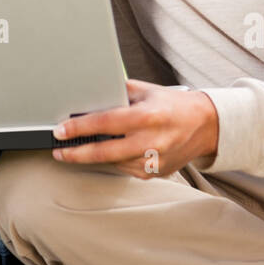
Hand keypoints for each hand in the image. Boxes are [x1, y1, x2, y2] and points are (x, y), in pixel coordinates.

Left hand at [51, 80, 218, 179]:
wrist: (204, 125)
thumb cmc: (172, 104)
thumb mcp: (145, 91)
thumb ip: (118, 92)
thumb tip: (89, 95)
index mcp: (146, 116)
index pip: (105, 123)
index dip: (79, 128)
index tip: (60, 131)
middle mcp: (150, 141)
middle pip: (104, 152)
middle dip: (76, 153)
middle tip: (58, 150)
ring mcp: (153, 161)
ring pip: (112, 162)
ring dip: (92, 157)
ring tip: (77, 149)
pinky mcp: (154, 173)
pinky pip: (124, 168)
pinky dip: (113, 160)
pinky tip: (108, 151)